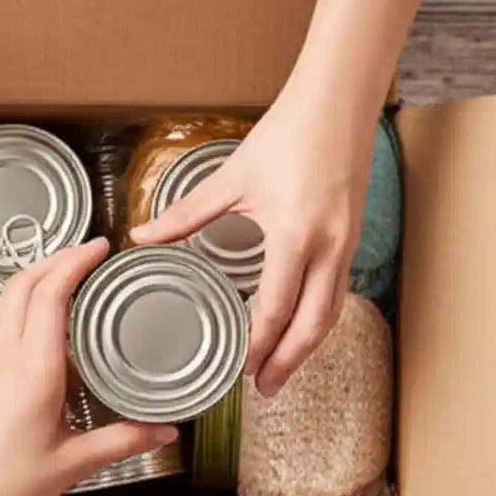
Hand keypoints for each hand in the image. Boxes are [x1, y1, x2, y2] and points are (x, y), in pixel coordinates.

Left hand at [0, 238, 178, 495]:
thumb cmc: (7, 487)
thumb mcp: (75, 462)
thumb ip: (123, 440)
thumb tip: (165, 431)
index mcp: (32, 368)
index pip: (52, 293)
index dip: (76, 261)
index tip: (100, 248)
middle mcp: (2, 355)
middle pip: (23, 283)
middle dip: (56, 259)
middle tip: (87, 254)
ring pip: (4, 299)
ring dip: (34, 277)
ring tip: (64, 277)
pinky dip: (18, 303)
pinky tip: (37, 322)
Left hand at [130, 91, 374, 397]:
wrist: (336, 105)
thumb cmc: (287, 136)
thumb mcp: (231, 179)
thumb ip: (186, 214)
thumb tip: (142, 235)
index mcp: (292, 235)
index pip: (275, 309)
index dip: (258, 346)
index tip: (239, 370)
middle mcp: (326, 248)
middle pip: (311, 326)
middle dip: (287, 363)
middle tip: (263, 390)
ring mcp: (346, 246)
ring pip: (331, 314)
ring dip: (306, 348)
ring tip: (280, 372)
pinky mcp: (352, 239)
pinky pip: (337, 293)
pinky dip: (319, 320)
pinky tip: (300, 329)